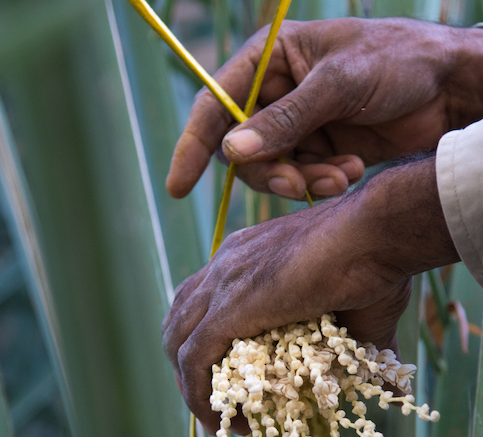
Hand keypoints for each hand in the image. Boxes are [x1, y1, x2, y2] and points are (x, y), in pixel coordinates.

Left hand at [162, 157, 458, 432]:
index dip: (204, 343)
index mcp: (246, 256)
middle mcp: (225, 265)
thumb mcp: (357, 314)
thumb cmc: (377, 265)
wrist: (377, 235)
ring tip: (221, 419)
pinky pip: (193, 361)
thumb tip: (393, 394)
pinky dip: (200, 396)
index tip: (228, 382)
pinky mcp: (228, 308)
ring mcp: (222, 283)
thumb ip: (357, 350)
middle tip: (220, 404)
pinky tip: (223, 422)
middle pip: (179, 320)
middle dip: (188, 367)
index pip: (202, 301)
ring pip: (177, 342)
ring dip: (192, 387)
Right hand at [166, 18, 482, 200]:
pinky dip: (322, 183)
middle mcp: (278, 93)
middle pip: (243, 148)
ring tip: (340, 176)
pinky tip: (351, 171)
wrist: (450, 89)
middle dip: (268, 173)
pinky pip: (302, 178)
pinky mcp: (321, 149)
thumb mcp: (338, 85)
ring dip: (302, 182)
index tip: (178, 186)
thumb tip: (231, 151)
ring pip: (273, 170)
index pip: (216, 103)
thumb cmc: (398, 64)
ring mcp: (300, 124)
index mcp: (272, 59)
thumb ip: (284, 120)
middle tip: (295, 186)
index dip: (194, 145)